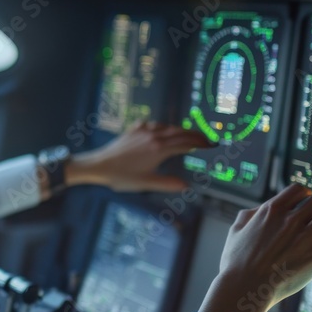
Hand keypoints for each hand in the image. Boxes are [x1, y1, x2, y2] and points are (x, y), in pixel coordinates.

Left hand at [65, 121, 212, 192]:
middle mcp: (154, 136)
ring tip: (190, 136)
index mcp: (160, 149)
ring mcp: (144, 131)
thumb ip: (167, 183)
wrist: (99, 164)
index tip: (212, 145)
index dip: (201, 144)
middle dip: (196, 135)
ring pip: (168, 127)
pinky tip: (164, 131)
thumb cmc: (121, 176)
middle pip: (180, 132)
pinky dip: (165, 127)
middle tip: (207, 140)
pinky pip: (155, 124)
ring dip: (182, 131)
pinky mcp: (134, 129)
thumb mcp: (146, 183)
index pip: (186, 144)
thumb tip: (187, 186)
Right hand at [199, 183, 311, 311]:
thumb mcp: (235, 231)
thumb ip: (249, 215)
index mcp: (271, 211)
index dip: (303, 195)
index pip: (298, 189)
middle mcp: (290, 220)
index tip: (303, 204)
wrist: (244, 289)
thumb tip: (260, 209)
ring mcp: (306, 238)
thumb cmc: (236, 263)